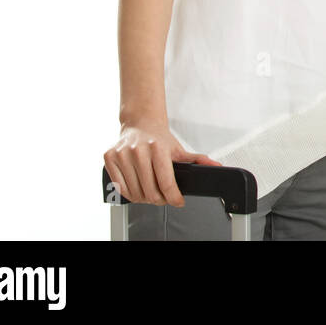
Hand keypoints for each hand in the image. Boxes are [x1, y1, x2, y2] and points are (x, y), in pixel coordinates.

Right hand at [103, 119, 220, 206]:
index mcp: (157, 148)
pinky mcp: (109, 157)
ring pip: (134, 192)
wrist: (141, 123)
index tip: (177, 201)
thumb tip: (215, 166)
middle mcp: (138, 150)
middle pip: (150, 192)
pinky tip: (138, 189)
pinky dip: (129, 193)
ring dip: (144, 199)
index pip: (166, 183)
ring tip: (151, 193)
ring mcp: (122, 154)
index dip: (174, 197)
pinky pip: (119, 186)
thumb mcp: (179, 149)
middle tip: (164, 198)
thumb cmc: (159, 138)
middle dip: (160, 200)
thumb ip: (197, 160)